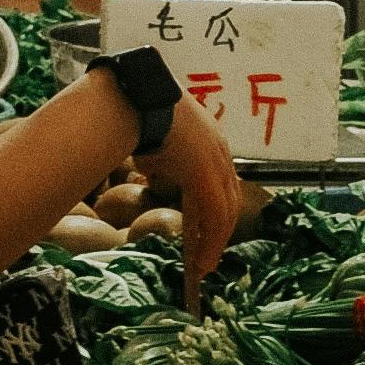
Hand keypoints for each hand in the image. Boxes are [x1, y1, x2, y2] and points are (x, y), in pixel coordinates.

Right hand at [135, 110, 241, 302]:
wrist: (136, 97)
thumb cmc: (136, 114)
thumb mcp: (153, 140)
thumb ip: (158, 160)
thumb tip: (151, 171)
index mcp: (209, 141)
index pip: (218, 182)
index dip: (212, 208)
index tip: (205, 229)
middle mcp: (219, 152)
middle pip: (228, 200)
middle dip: (218, 230)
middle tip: (208, 254)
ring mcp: (216, 162)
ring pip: (224, 212)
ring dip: (215, 242)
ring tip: (205, 266)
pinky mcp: (207, 175)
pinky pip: (215, 216)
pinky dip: (210, 241)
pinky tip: (202, 261)